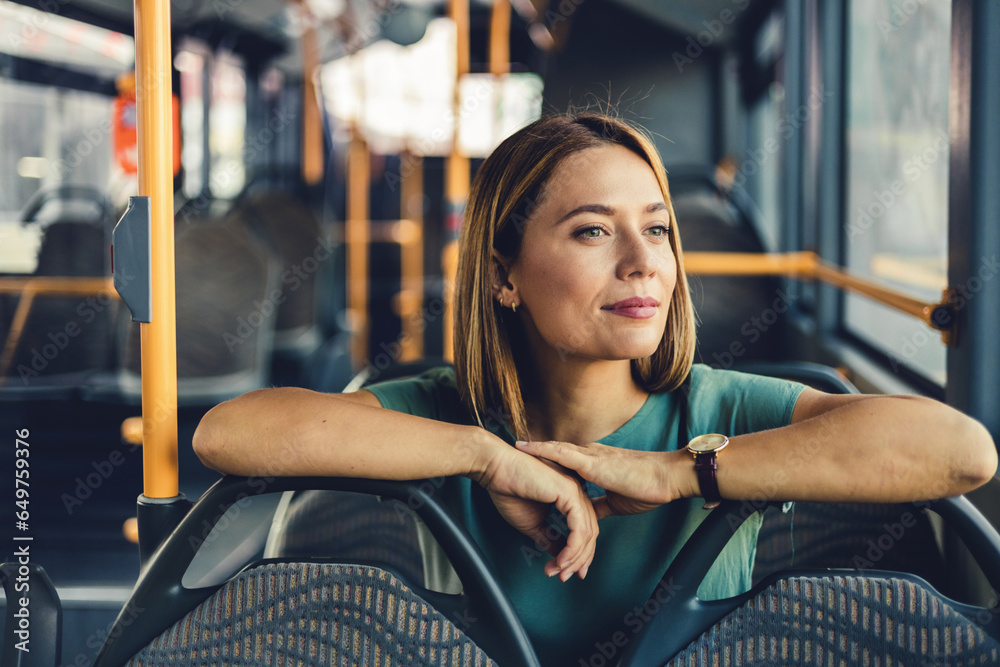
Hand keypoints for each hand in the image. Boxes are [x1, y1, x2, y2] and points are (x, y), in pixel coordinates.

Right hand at [474, 444, 598, 581]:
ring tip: (558, 572)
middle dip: (579, 560)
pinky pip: (578, 529)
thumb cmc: (509, 490)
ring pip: (587, 534)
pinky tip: (559, 560)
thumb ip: (547, 537)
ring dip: (573, 558)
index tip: (567, 572)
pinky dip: (571, 549)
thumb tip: (558, 556)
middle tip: (564, 577)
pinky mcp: (570, 493)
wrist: (495, 469)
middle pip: (590, 534)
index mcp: (570, 497)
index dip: (578, 554)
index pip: (584, 529)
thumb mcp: (532, 522)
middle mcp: (578, 493)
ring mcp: (576, 491)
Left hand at [514, 440, 685, 519]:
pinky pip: (561, 453)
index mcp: (595, 466)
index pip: (566, 462)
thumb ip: (598, 506)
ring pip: (555, 450)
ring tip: (515, 446)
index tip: (530, 460)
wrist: (665, 479)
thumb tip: (584, 517)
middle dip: (536, 454)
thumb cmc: (646, 488)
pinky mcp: (591, 462)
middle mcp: (589, 456)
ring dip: (534, 450)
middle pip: (556, 453)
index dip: (547, 460)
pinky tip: (527, 447)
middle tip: (515, 451)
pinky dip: (542, 449)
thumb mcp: (615, 502)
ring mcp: (589, 457)